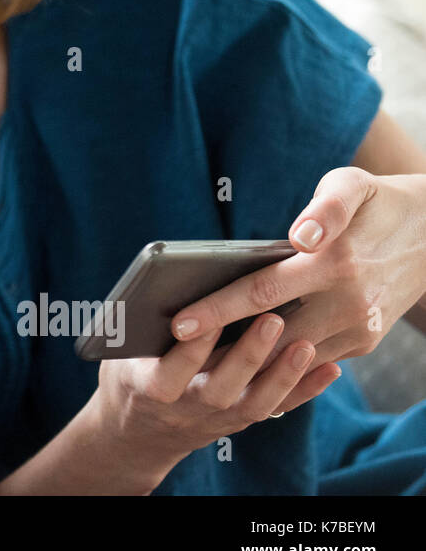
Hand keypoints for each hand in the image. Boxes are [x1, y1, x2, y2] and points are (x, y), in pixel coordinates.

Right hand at [90, 314, 338, 490]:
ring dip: (283, 375)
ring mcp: (217, 419)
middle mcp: (186, 409)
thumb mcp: (122, 355)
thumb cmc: (131, 374)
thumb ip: (141, 330)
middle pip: (221, 386)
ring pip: (255, 402)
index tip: (215, 313)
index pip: (174, 367)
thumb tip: (167, 284)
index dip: (196, 343)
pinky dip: (305, 390)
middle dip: (248, 354)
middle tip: (272, 319)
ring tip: (305, 344)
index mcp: (150, 387)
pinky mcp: (241, 422)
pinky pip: (278, 409)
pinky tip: (330, 368)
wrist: (138, 434)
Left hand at [170, 169, 425, 374]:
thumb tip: (299, 236)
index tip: (178, 324)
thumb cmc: (377, 203)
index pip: (261, 292)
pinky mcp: (365, 343)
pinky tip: (239, 365)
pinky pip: (312, 360)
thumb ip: (325, 209)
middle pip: (269, 334)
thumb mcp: (351, 185)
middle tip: (172, 357)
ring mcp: (359, 329)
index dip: (217, 310)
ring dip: (246, 363)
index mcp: (336, 264)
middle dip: (220, 349)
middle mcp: (348, 304)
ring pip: (290, 356)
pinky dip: (276, 364)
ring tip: (194, 365)